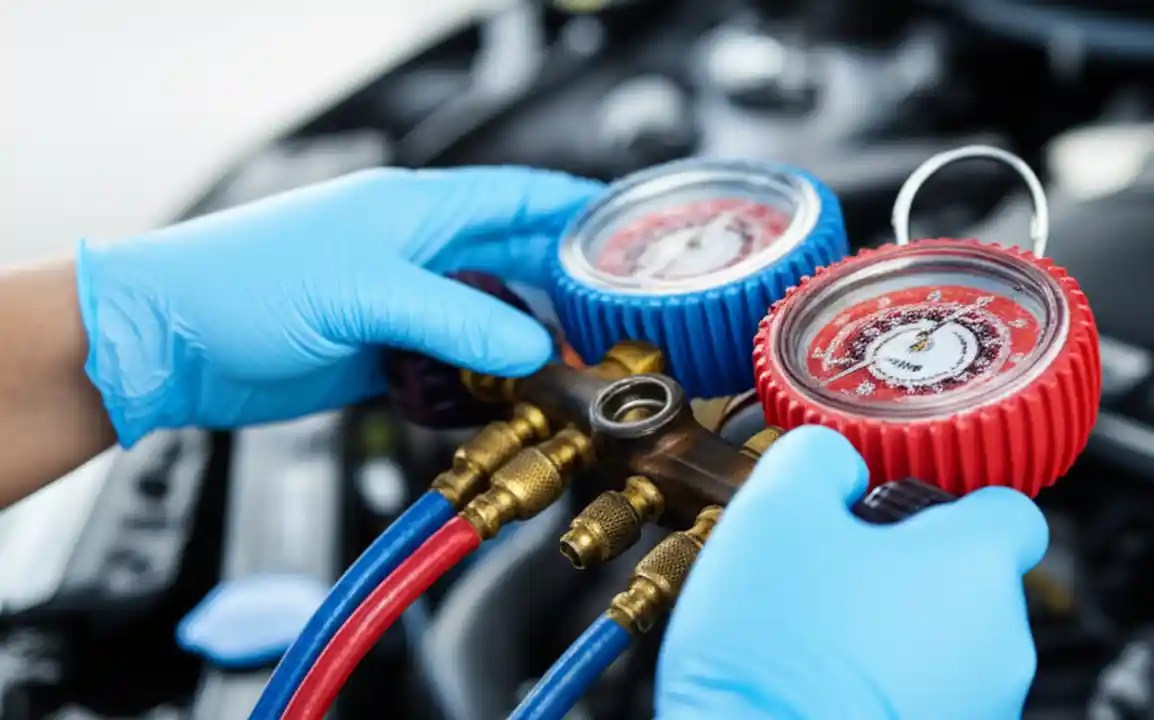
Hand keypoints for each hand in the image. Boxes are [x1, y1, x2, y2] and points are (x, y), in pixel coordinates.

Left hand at [78, 167, 601, 445]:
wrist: (171, 343)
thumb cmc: (242, 285)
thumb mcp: (366, 294)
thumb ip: (459, 319)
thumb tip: (535, 347)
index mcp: (416, 209)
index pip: (520, 194)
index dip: (578, 207)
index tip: (632, 225)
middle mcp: (414, 250)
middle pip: (514, 258)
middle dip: (566, 283)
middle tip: (616, 316)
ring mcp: (400, 302)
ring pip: (488, 317)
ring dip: (525, 341)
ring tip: (570, 366)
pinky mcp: (382, 351)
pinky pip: (453, 363)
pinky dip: (481, 378)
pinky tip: (502, 395)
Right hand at [655, 426, 1048, 719]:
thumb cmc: (776, 652)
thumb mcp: (773, 511)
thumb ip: (819, 458)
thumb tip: (835, 463)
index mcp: (973, 565)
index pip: (1009, 511)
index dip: (954, 501)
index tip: (908, 509)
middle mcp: (1000, 641)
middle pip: (968, 580)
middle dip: (907, 572)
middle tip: (833, 575)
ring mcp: (982, 707)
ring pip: (947, 644)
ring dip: (897, 633)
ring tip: (820, 637)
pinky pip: (928, 697)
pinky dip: (888, 686)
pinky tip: (825, 684)